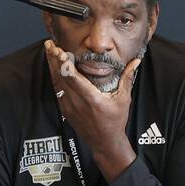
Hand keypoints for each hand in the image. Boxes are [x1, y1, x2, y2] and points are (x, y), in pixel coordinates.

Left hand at [43, 39, 138, 181]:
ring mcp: (68, 105)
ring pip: (56, 81)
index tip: (59, 51)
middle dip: (54, 59)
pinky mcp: (63, 108)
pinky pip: (56, 88)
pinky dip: (53, 75)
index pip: (74, 79)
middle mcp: (76, 102)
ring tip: (48, 49)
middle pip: (61, 77)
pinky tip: (51, 64)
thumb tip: (136, 61)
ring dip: (51, 65)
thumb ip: (127, 78)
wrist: (104, 141)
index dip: (65, 65)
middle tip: (50, 44)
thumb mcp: (124, 99)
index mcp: (91, 99)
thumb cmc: (116, 120)